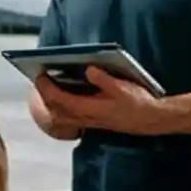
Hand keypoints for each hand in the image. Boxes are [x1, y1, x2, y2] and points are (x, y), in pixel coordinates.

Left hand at [33, 66, 179, 136]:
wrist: (150, 119)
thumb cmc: (138, 103)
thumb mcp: (123, 87)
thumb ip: (104, 79)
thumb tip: (88, 69)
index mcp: (90, 109)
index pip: (60, 100)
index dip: (48, 88)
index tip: (40, 75)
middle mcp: (86, 118)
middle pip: (56, 110)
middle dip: (45, 96)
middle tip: (40, 79)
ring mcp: (89, 121)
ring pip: (62, 115)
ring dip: (52, 102)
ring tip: (49, 87)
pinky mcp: (94, 121)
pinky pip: (70, 116)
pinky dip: (62, 106)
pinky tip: (66, 96)